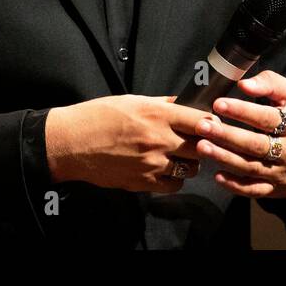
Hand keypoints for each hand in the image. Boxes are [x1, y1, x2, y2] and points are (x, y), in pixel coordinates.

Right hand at [46, 94, 220, 193]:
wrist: (71, 144)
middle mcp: (158, 140)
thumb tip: (185, 103)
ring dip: (192, 162)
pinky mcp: (143, 182)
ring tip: (183, 155)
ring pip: (191, 168)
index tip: (213, 123)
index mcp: (157, 115)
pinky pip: (174, 185)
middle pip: (201, 146)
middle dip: (205, 143)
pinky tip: (169, 170)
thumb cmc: (98, 117)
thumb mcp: (133, 101)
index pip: (201, 120)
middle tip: (201, 140)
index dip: (212, 122)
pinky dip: (176, 179)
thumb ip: (162, 104)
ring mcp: (152, 164)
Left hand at [193, 70, 285, 198]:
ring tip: (201, 147)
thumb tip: (243, 84)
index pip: (266, 118)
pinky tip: (217, 176)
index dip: (242, 111)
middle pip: (256, 145)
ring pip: (251, 167)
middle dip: (227, 136)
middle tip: (202, 126)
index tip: (218, 103)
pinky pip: (254, 190)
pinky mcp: (275, 189)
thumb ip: (269, 83)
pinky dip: (235, 185)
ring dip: (225, 158)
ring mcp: (281, 172)